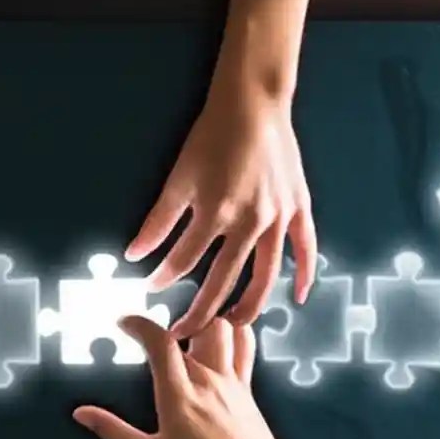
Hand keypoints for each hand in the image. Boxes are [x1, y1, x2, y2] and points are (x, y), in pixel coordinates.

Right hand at [73, 316, 344, 438]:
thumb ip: (114, 432)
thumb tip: (79, 413)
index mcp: (179, 394)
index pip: (160, 342)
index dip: (139, 324)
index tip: (124, 322)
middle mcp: (208, 379)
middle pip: (193, 328)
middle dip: (169, 325)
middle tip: (155, 339)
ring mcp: (232, 381)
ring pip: (223, 330)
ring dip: (204, 325)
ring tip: (188, 337)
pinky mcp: (248, 389)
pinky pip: (244, 347)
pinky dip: (232, 335)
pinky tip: (221, 344)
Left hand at [125, 95, 316, 338]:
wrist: (255, 105)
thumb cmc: (212, 137)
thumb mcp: (178, 178)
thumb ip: (158, 221)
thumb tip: (134, 255)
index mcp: (216, 214)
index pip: (184, 261)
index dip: (163, 279)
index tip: (150, 291)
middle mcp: (250, 223)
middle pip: (223, 279)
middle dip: (202, 311)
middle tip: (186, 333)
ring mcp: (279, 218)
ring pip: (265, 274)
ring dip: (250, 304)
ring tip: (233, 324)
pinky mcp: (299, 208)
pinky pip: (305, 249)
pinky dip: (305, 275)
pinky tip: (297, 298)